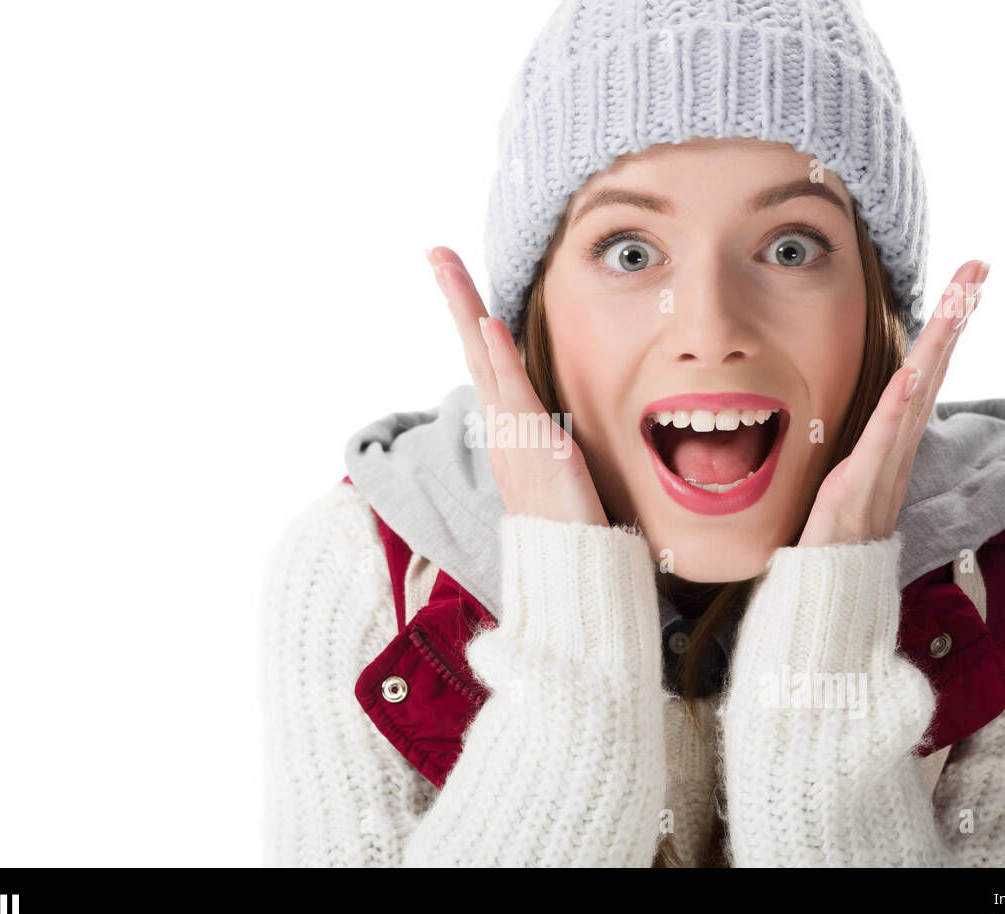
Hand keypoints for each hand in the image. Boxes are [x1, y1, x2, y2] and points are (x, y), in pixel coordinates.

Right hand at [425, 245, 607, 526]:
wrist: (568, 569)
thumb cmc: (568, 526)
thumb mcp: (557, 470)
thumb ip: (545, 440)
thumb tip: (542, 420)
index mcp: (508, 429)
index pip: (486, 361)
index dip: (472, 318)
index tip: (459, 279)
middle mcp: (502, 427)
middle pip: (472, 351)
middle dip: (456, 300)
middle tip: (435, 253)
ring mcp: (513, 435)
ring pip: (483, 362)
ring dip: (466, 310)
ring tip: (446, 266)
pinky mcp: (535, 447)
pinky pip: (513, 395)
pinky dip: (498, 359)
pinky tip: (488, 323)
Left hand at [797, 259, 989, 548]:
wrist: (833, 581)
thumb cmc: (840, 529)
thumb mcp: (855, 469)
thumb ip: (872, 438)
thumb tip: (878, 406)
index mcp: (896, 436)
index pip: (927, 369)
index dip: (946, 326)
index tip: (965, 283)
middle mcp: (899, 443)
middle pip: (934, 368)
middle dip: (955, 316)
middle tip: (977, 269)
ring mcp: (885, 461)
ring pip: (916, 392)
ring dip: (937, 344)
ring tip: (957, 301)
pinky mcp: (862, 480)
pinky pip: (883, 437)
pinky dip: (898, 404)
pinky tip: (910, 372)